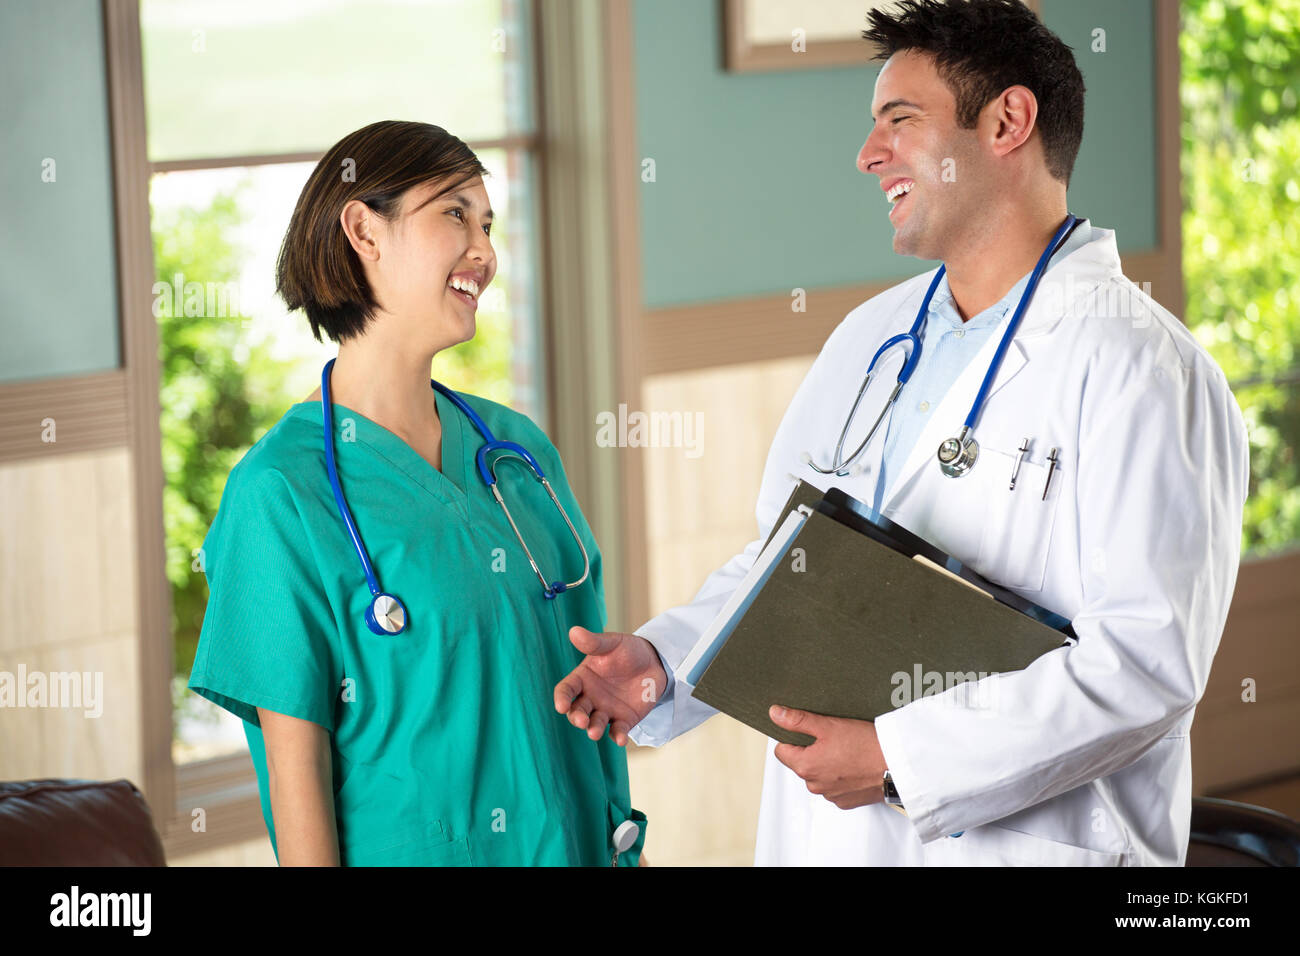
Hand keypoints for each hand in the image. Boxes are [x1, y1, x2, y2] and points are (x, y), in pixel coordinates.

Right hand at [554, 627, 667, 745]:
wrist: (655, 661)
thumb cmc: (628, 650)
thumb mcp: (613, 643)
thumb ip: (594, 643)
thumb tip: (574, 631)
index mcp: (583, 678)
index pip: (566, 690)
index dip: (562, 698)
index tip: (561, 705)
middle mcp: (591, 697)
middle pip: (577, 711)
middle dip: (576, 717)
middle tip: (581, 721)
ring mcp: (607, 710)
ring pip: (594, 724)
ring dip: (593, 729)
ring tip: (594, 732)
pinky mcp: (624, 720)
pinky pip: (618, 731)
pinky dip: (617, 737)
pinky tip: (620, 739)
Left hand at [769, 705, 887, 809]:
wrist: (898, 766)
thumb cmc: (865, 745)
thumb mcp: (828, 725)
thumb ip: (798, 721)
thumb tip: (774, 714)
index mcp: (805, 766)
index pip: (781, 751)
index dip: (792, 738)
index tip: (808, 732)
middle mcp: (814, 786)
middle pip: (801, 763)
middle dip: (812, 751)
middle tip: (833, 738)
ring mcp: (831, 796)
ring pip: (819, 775)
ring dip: (827, 765)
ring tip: (847, 751)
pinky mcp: (847, 802)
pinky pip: (835, 787)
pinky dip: (841, 776)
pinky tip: (855, 765)